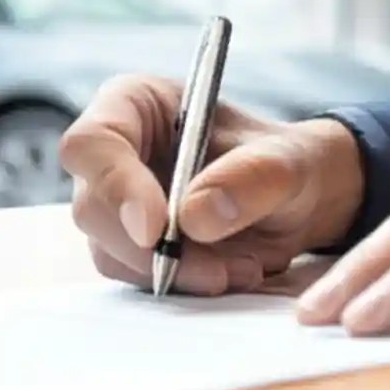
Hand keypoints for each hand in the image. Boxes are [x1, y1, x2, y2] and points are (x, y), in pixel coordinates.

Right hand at [59, 75, 364, 295]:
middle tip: (215, 268)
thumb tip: (194, 218)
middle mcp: (113, 153)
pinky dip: (181, 284)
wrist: (298, 202)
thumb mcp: (287, 161)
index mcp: (133, 104)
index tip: (155, 230)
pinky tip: (228, 271)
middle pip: (92, 206)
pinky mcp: (129, 246)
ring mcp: (116, 203)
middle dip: (149, 247)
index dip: (114, 185)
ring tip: (242, 265)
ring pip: (111, 250)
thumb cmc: (286, 162)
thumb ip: (250, 178)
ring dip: (174, 271)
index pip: (92, 143)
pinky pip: (136, 276)